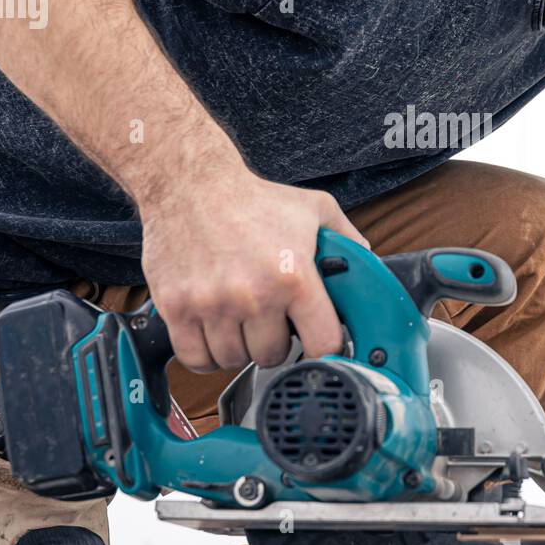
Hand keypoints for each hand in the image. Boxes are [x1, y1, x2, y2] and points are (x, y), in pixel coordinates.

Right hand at [138, 170, 369, 371]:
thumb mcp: (312, 209)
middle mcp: (254, 295)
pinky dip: (205, 354)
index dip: (323, 347)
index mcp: (293, 276)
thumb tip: (366, 264)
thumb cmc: (251, 199)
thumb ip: (346, 238)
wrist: (190, 184)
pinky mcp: (178, 308)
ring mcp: (213, 305)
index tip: (315, 342)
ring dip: (239, 347)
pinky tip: (212, 333)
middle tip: (269, 321)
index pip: (322, 344)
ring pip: (234, 359)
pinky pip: (197, 359)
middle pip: (272, 356)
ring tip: (239, 322)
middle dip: (274, 343)